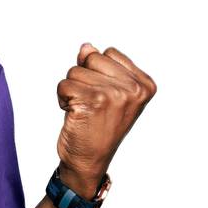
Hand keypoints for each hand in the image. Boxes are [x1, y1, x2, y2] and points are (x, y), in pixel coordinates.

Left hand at [55, 43, 156, 188]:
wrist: (89, 161)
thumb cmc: (99, 127)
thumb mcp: (109, 92)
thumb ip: (100, 66)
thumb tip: (86, 46)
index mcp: (144, 85)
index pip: (109, 53)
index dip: (98, 72)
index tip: (105, 97)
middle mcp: (133, 89)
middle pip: (92, 58)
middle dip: (84, 79)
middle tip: (92, 104)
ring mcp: (114, 94)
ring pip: (75, 71)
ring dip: (72, 90)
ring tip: (84, 111)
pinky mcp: (92, 101)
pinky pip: (64, 84)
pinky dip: (62, 99)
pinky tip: (75, 115)